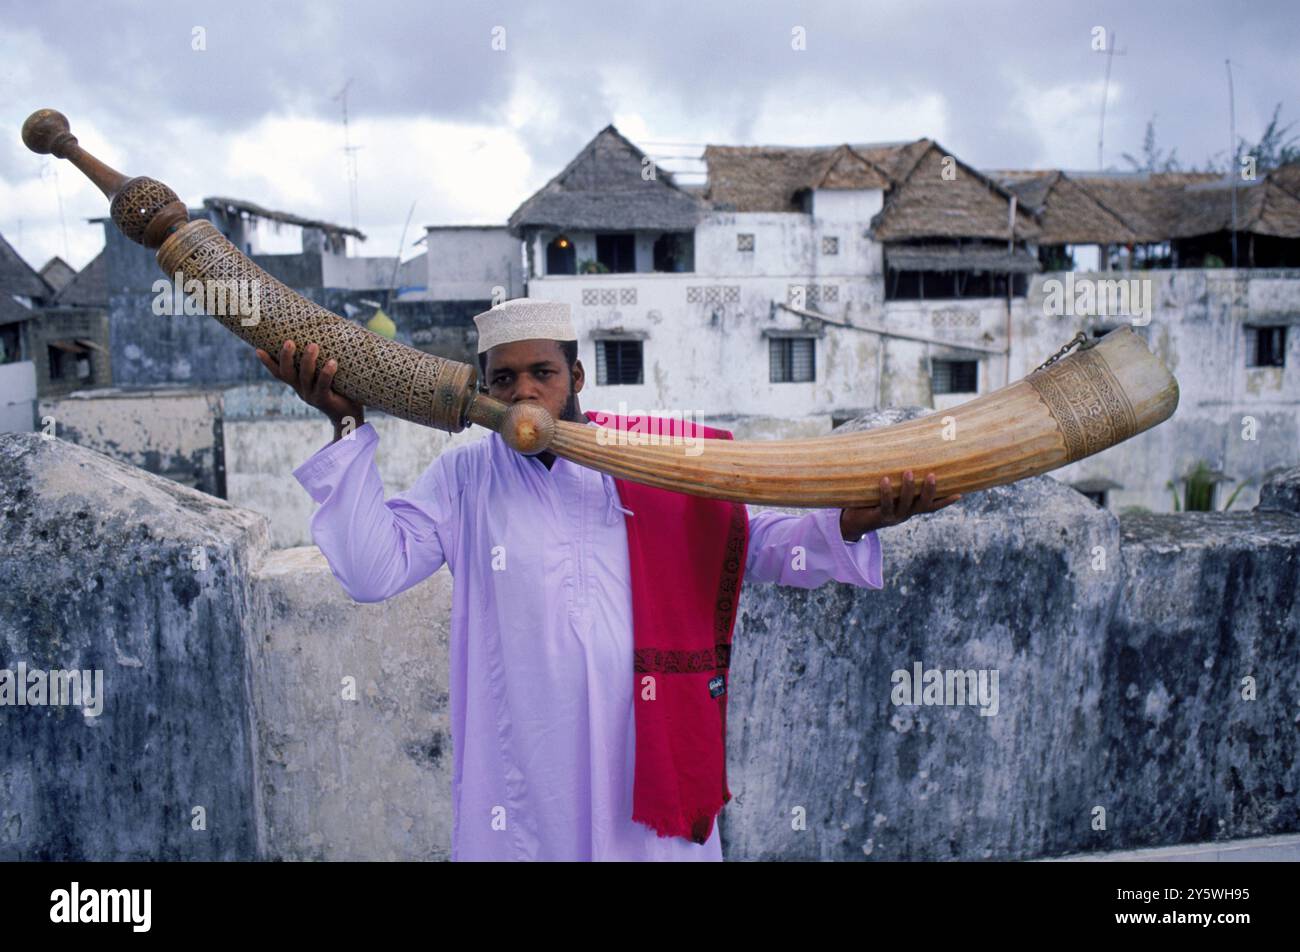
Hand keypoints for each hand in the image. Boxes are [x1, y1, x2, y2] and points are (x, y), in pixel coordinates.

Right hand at [255, 339, 364, 429]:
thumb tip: (327, 333)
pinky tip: (332, 362)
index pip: (279, 373)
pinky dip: (327, 373)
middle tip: (289, 341)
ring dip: (308, 360)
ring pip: (305, 377)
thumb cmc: (340, 390)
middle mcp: (301, 390)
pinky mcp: (324, 400)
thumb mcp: (327, 375)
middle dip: (286, 357)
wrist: (349, 416)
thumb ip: (322, 361)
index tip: (257, 349)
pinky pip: (323, 385)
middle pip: (287, 373)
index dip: (268, 362)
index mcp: (299, 384)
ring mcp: (311, 396)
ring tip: (313, 345)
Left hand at [839, 471, 961, 539]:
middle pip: (923, 504)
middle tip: (933, 474)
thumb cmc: (872, 500)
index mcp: (910, 509)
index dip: (945, 502)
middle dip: (930, 490)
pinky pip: (885, 504)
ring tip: (909, 472)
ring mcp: (894, 517)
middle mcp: (905, 514)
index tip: (960, 494)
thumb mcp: (888, 491)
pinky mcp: (880, 517)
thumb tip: (902, 450)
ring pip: (906, 504)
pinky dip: (886, 492)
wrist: (854, 522)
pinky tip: (885, 480)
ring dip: (909, 488)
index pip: (931, 506)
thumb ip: (897, 479)